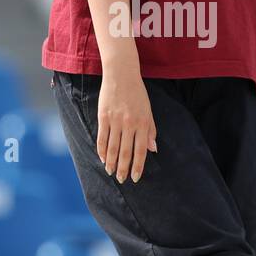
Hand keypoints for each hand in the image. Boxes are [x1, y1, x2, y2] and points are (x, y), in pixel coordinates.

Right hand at [97, 68, 156, 182]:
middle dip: (123, 168)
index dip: (138, 166)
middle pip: (125, 152)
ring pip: (112, 148)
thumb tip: (153, 149)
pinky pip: (102, 137)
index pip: (141, 150)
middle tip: (121, 180)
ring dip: (111, 162)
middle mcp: (129, 123)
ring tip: (111, 172)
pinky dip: (102, 150)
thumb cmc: (138, 94)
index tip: (135, 177)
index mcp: (143, 123)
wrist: (122, 74)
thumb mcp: (148, 111)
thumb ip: (151, 130)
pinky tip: (102, 158)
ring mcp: (115, 120)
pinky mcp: (104, 116)